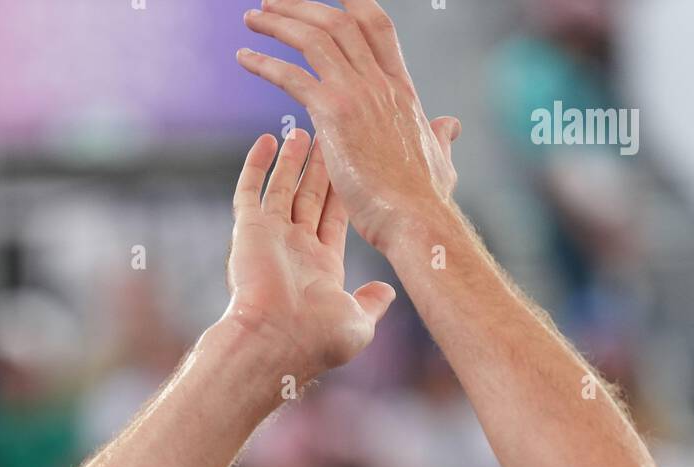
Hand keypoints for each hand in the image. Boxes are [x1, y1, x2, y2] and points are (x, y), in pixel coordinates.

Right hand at [222, 127, 396, 382]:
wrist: (277, 342)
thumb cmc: (318, 338)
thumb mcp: (359, 322)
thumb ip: (372, 302)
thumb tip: (387, 292)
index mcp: (323, 267)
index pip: (335, 218)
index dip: (344, 191)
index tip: (353, 164)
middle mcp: (296, 250)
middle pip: (310, 199)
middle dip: (320, 169)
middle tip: (328, 136)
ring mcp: (271, 239)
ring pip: (283, 189)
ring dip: (293, 162)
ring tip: (302, 132)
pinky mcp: (248, 231)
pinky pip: (250, 190)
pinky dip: (258, 165)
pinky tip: (267, 141)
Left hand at [238, 0, 459, 256]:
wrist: (417, 218)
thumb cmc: (426, 200)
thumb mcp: (439, 158)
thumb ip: (439, 137)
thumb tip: (448, 126)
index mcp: (401, 89)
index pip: (376, 28)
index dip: (352, 2)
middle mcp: (379, 82)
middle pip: (339, 22)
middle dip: (304, 5)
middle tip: (275, 1)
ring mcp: (357, 94)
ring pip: (314, 38)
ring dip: (279, 22)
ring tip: (253, 17)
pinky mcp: (335, 114)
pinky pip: (292, 76)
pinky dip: (265, 63)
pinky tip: (244, 57)